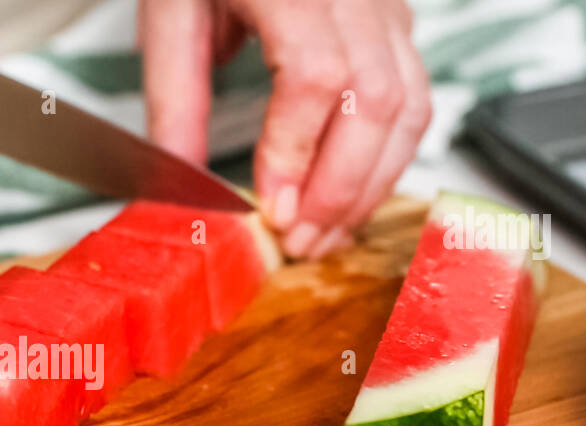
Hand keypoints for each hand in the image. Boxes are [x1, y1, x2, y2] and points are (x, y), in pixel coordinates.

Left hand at [140, 0, 431, 258]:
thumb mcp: (171, 12)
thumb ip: (174, 97)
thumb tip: (181, 184)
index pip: (316, 76)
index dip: (297, 153)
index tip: (271, 208)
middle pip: (375, 100)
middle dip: (340, 187)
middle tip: (298, 240)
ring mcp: (386, 2)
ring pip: (408, 105)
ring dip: (371, 184)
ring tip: (324, 233)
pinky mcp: (396, 20)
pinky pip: (414, 96)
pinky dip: (388, 156)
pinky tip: (351, 194)